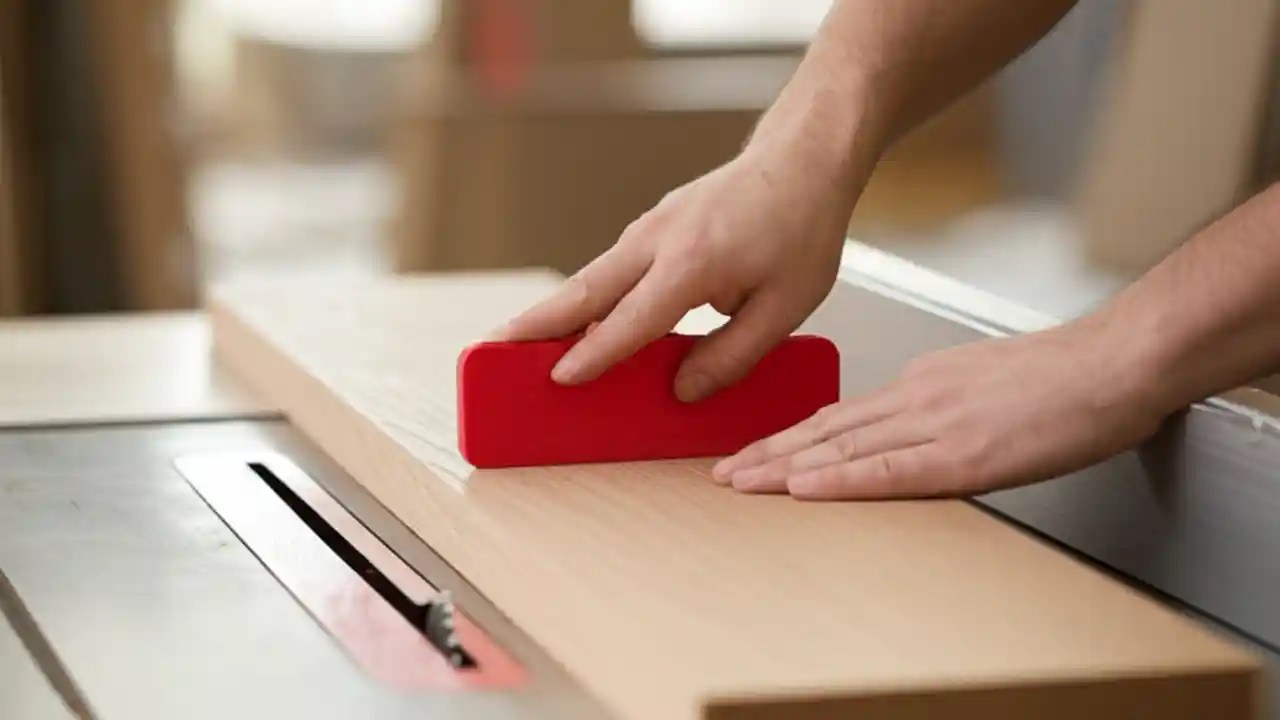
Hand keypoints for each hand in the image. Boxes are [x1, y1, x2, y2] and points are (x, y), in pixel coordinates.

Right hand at [492, 143, 861, 401]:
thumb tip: (683, 390)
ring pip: (590, 279)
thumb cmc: (800, 228)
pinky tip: (573, 325)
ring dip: (552, 312)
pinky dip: (583, 298)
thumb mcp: (787, 306)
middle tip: (491, 351)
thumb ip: (733, 355)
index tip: (558, 379)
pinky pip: (610, 270)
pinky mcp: (651, 228)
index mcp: (693, 262)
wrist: (801, 158)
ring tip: (515, 346)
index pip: (632, 319)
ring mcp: (649, 229)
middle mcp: (659, 240)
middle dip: (535, 324)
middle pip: (584, 290)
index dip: (595, 353)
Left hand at [712, 318, 1167, 499]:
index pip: (841, 416)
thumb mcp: (981, 381)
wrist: (1112, 363)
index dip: (791, 437)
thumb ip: (938, 403)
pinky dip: (839, 480)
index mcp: (921, 384)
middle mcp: (915, 399)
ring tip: (739, 482)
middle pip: (826, 430)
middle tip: (722, 471)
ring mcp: (935, 424)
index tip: (756, 452)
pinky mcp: (962, 452)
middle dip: (768, 453)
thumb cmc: (1063, 375)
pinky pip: (888, 470)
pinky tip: (803, 488)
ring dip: (784, 467)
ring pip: (842, 447)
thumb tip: (908, 425)